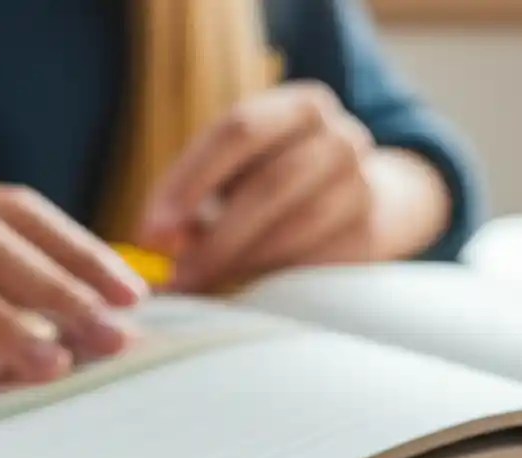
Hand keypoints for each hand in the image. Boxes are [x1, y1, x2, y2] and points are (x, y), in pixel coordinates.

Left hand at [138, 82, 377, 291]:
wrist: (370, 197)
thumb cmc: (283, 178)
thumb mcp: (243, 168)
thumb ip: (200, 195)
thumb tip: (156, 244)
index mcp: (302, 105)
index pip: (239, 130)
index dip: (189, 183)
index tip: (151, 235)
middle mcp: (341, 137)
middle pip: (270, 184)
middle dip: (214, 236)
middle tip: (175, 276)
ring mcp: (363, 185)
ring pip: (296, 226)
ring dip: (241, 260)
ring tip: (203, 284)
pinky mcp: (370, 233)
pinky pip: (317, 260)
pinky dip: (274, 277)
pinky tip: (243, 288)